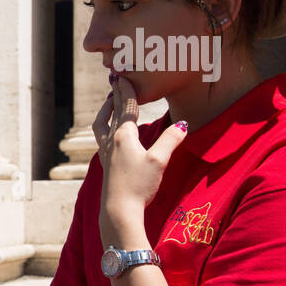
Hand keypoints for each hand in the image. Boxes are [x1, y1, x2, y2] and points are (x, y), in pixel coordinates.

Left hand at [92, 76, 185, 241]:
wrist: (119, 210)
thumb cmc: (139, 185)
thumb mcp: (159, 161)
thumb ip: (170, 140)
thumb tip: (183, 124)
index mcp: (124, 136)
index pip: (127, 108)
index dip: (128, 91)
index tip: (124, 75)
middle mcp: (112, 142)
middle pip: (114, 112)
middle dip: (117, 95)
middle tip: (116, 79)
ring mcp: (107, 153)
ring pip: (102, 124)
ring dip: (106, 110)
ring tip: (110, 101)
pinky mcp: (107, 164)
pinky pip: (103, 137)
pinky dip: (106, 126)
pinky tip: (111, 131)